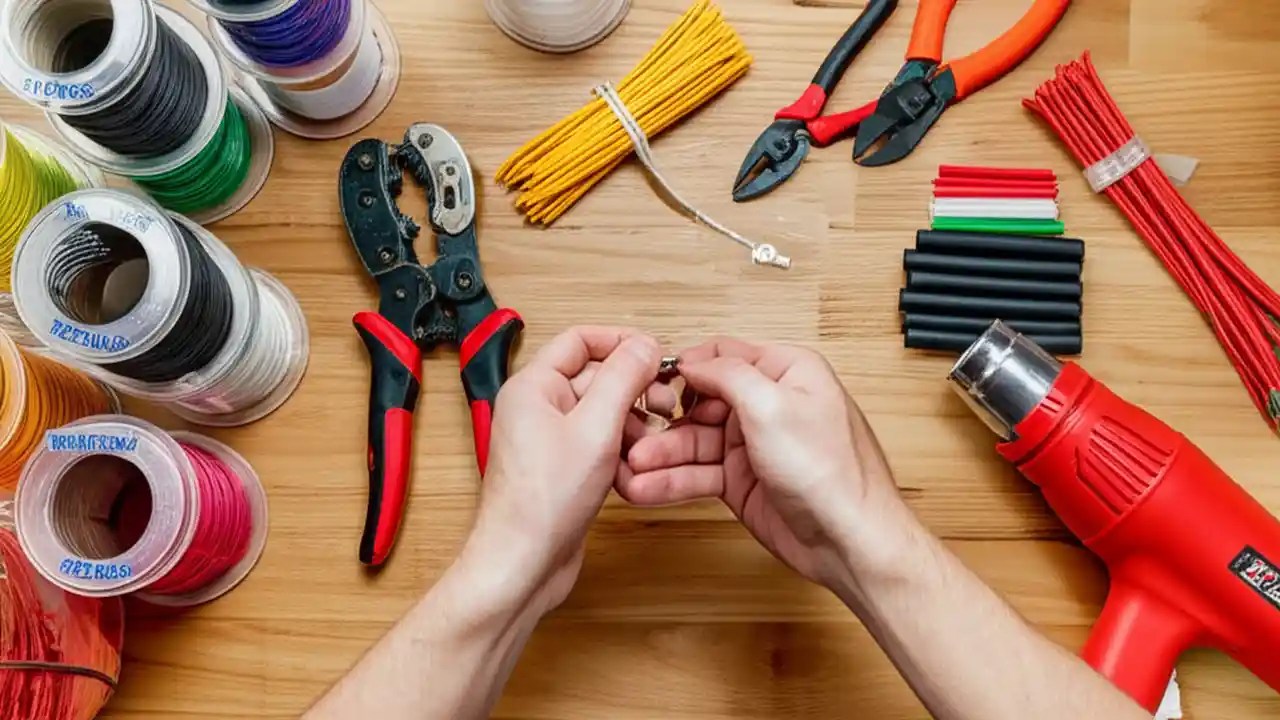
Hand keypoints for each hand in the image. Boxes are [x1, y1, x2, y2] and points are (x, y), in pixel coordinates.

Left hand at [461, 327, 666, 615]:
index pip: (580, 340)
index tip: (656, 354)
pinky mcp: (561, 468)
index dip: (621, 342)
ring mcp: (548, 439)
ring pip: (600, 412)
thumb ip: (623, 379)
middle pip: (594, 376)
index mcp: (533, 387)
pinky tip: (636, 465)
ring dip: (632, 421)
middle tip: (666, 402)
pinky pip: (598, 442)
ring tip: (654, 440)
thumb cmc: (543, 503)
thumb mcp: (596, 429)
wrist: (522, 564)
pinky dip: (621, 448)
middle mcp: (536, 408)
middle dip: (634, 387)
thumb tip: (644, 344)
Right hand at [616, 338, 917, 590]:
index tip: (649, 380)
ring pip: (694, 441)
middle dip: (664, 419)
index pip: (723, 355)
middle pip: (700, 399)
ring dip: (661, 454)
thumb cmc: (833, 474)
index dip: (685, 367)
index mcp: (787, 373)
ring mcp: (754, 444)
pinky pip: (698, 474)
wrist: (850, 541)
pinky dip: (672, 480)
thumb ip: (729, 374)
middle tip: (632, 432)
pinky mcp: (742, 481)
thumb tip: (694, 359)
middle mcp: (769, 404)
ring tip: (632, 467)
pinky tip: (646, 487)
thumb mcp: (773, 407)